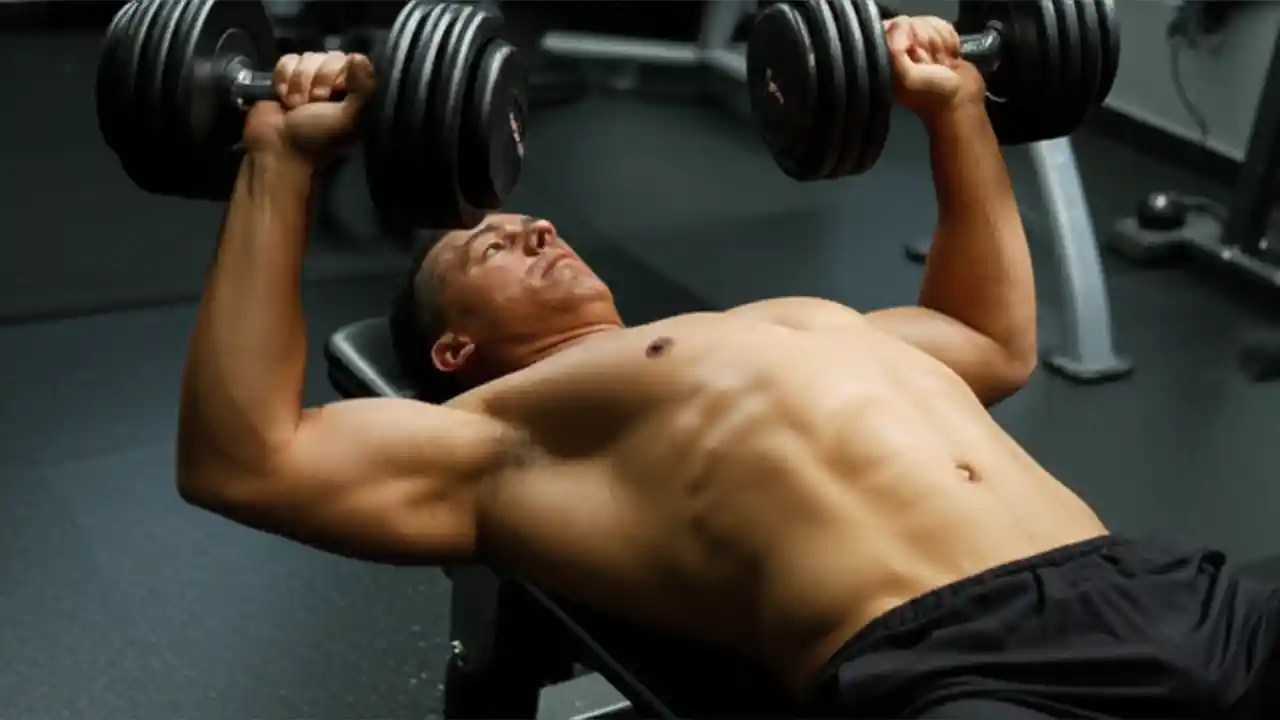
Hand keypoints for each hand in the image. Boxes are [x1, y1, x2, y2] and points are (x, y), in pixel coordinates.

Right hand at [242, 51, 376, 164]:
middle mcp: (335, 82)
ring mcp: (310, 78)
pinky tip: (282, 97)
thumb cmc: (317, 137)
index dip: (334, 75)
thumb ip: (363, 90)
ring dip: (298, 84)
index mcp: (354, 91)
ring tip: (294, 106)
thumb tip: (359, 56)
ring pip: (306, 57)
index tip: (328, 98)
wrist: (278, 148)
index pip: (349, 61)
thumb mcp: (348, 119)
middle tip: (310, 106)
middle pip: (326, 57)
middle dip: (314, 82)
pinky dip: (283, 78)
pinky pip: (287, 60)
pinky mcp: (286, 77)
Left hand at [884, 16, 984, 121]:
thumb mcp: (906, 76)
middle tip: (930, 64)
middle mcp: (895, 50)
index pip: (889, 28)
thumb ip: (894, 50)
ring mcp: (916, 45)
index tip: (915, 55)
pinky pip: (943, 26)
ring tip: (940, 63)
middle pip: (910, 22)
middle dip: (926, 42)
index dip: (907, 38)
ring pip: (928, 23)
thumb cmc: (931, 94)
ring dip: (940, 43)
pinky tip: (948, 58)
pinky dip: (950, 41)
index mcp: (882, 58)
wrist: (960, 101)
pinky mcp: (935, 42)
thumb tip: (902, 26)